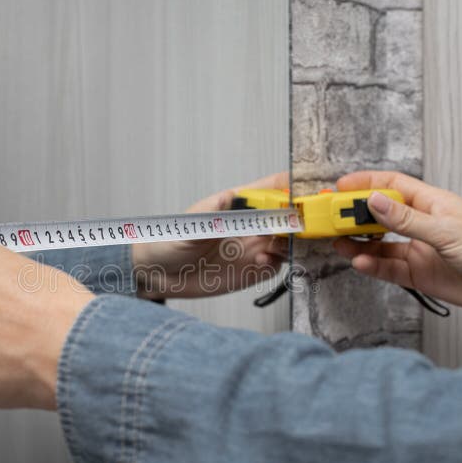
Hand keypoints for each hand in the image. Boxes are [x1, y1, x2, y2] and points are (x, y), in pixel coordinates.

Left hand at [131, 172, 289, 298]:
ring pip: (286, 242)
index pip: (271, 190)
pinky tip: (261, 263)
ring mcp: (252, 247)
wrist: (157, 274)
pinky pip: (275, 265)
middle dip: (299, 219)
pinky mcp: (250, 270)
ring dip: (288, 244)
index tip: (304, 194)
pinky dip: (276, 263)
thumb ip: (210, 215)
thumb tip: (227, 197)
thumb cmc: (167, 241)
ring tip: (272, 248)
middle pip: (287, 216)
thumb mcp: (187, 226)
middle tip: (296, 227)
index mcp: (237, 205)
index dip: (291, 188)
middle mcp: (249, 225)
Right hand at [333, 171, 461, 314]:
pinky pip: (387, 268)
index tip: (340, 186)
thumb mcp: (445, 230)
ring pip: (379, 244)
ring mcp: (418, 250)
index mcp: (430, 204)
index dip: (365, 183)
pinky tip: (359, 262)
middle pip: (379, 216)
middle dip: (353, 216)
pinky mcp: (418, 273)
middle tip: (331, 219)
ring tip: (338, 243)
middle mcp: (421, 225)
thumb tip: (375, 201)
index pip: (391, 185)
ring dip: (358, 243)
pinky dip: (372, 266)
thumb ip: (406, 219)